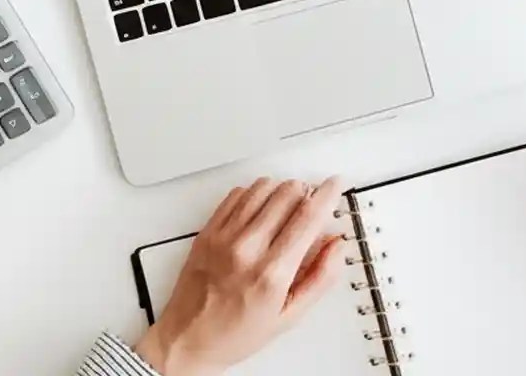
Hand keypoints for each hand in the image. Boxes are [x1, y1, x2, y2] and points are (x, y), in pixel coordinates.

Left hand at [134, 177, 345, 375]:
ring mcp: (224, 237)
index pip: (308, 216)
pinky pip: (237, 194)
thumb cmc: (235, 333)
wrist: (188, 340)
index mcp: (272, 273)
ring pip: (262, 188)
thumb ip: (320, 278)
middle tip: (311, 205)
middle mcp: (247, 249)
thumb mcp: (289, 315)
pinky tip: (259, 209)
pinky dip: (254, 194)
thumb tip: (337, 246)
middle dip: (307, 192)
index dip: (328, 194)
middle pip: (287, 193)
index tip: (336, 185)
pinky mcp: (207, 231)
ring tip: (286, 207)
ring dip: (281, 190)